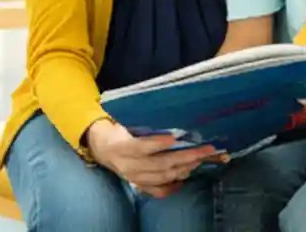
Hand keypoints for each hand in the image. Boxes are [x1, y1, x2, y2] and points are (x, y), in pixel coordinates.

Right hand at [85, 120, 224, 197]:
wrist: (101, 148)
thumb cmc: (118, 130)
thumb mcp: (123, 122)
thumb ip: (141, 123)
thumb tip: (168, 114)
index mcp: (122, 147)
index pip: (141, 147)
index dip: (158, 143)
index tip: (174, 138)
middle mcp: (128, 166)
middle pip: (159, 164)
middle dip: (185, 157)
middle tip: (205, 150)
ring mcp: (134, 178)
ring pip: (163, 177)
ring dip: (184, 169)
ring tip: (199, 160)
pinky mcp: (139, 186)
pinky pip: (158, 191)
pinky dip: (173, 186)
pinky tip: (186, 178)